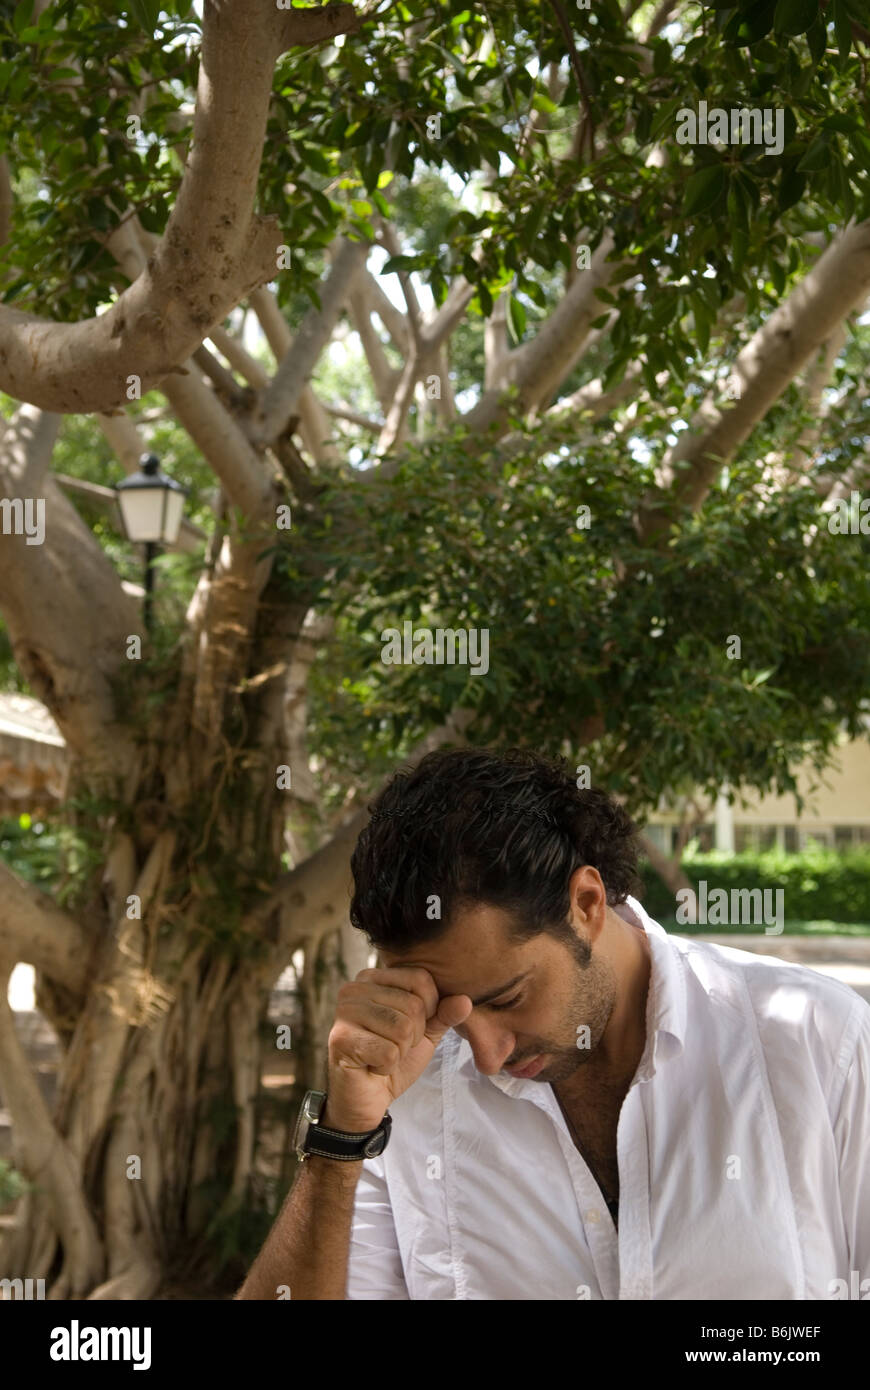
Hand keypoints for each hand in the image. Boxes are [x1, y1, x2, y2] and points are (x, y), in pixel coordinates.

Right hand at [323, 965, 471, 1132]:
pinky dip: (387, 1066)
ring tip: (381, 1055)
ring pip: (403, 1029)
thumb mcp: (425, 1032)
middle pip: (413, 1006)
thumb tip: (466, 1001)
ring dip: (400, 1052)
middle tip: (391, 1047)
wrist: (368, 1097)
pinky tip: (371, 1067)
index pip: (421, 979)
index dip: (429, 1010)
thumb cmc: (393, 1058)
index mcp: (373, 978)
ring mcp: (344, 1013)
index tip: (409, 1029)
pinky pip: (388, 1052)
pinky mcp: (341, 1040)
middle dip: (413, 1036)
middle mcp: (354, 988)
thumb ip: (444, 1013)